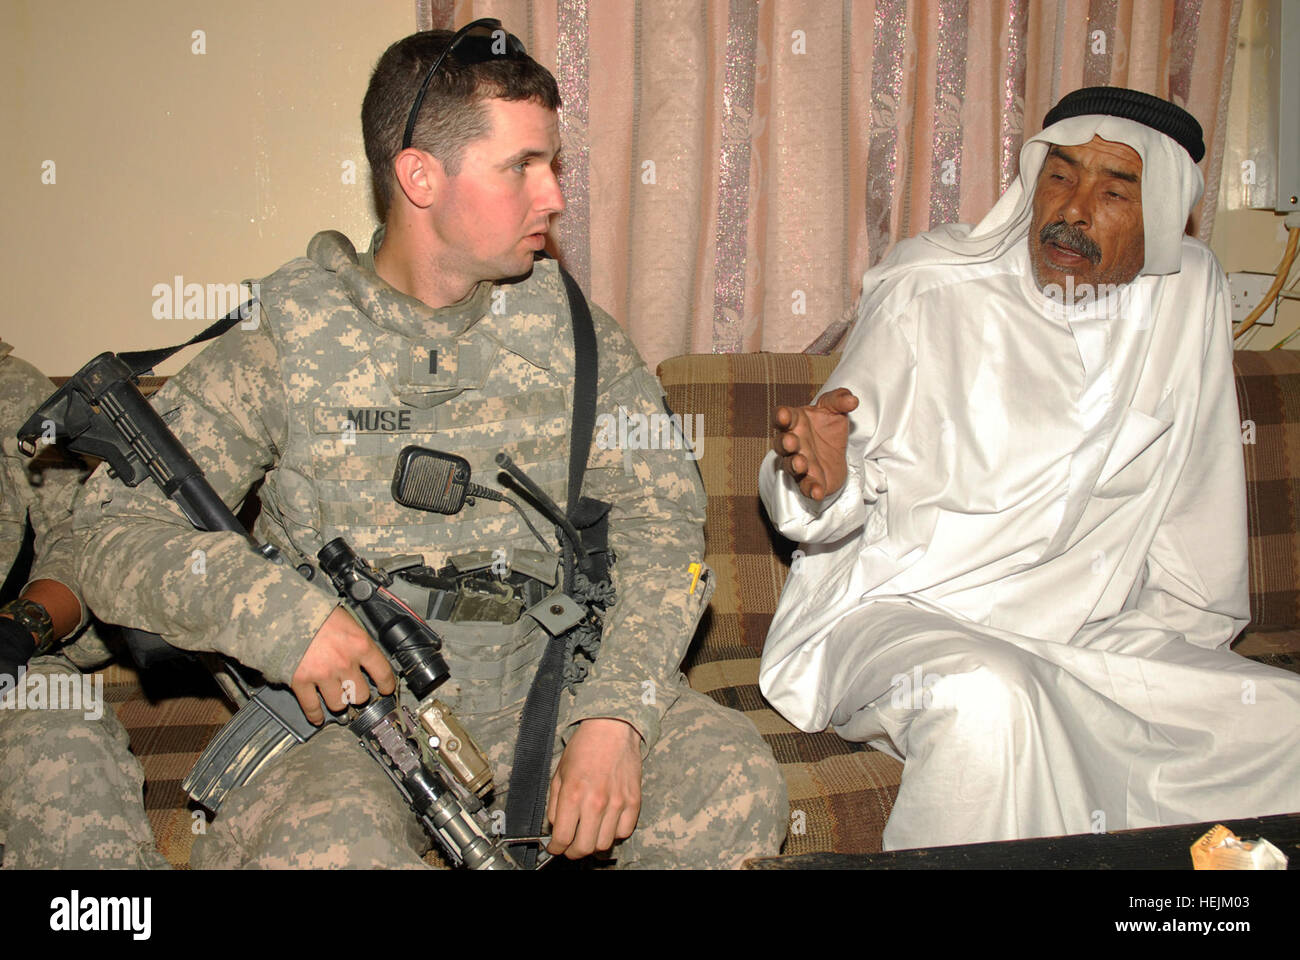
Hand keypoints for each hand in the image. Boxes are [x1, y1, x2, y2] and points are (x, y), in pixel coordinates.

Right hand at [291, 606, 395, 723]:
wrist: (284, 610)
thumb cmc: (314, 610)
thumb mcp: (346, 619)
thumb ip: (356, 640)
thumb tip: (364, 653)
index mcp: (359, 644)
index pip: (382, 672)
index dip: (386, 685)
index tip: (385, 689)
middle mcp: (344, 662)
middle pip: (361, 694)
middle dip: (358, 694)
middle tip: (354, 691)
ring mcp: (323, 674)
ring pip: (339, 704)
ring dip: (338, 702)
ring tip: (336, 699)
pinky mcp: (301, 681)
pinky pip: (311, 706)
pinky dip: (315, 715)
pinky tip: (318, 717)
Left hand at [546, 718, 641, 858]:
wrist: (611, 729)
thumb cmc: (584, 748)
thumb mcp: (559, 774)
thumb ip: (553, 805)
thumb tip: (555, 827)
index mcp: (573, 794)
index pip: (562, 837)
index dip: (555, 848)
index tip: (555, 847)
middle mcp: (595, 802)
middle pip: (583, 847)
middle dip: (573, 852)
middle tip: (570, 847)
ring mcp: (617, 803)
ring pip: (604, 844)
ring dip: (593, 844)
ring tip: (588, 834)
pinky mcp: (633, 801)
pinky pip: (624, 832)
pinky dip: (614, 833)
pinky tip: (607, 823)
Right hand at [772, 387, 858, 500]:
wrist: (835, 455)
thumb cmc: (827, 427)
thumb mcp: (834, 410)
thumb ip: (840, 400)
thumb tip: (852, 400)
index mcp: (795, 422)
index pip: (783, 417)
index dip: (781, 416)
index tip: (784, 414)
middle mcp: (793, 443)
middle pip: (781, 443)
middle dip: (784, 443)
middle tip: (790, 441)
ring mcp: (799, 463)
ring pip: (790, 465)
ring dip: (794, 465)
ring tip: (801, 463)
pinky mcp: (809, 481)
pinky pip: (805, 487)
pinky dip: (810, 489)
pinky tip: (817, 492)